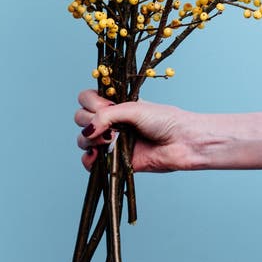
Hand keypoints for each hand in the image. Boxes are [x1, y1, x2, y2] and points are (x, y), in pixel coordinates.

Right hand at [75, 89, 198, 172]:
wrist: (182, 142)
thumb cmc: (164, 120)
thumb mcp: (133, 109)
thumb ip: (106, 115)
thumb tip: (87, 131)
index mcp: (114, 103)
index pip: (86, 98)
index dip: (90, 103)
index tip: (107, 106)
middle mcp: (110, 121)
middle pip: (80, 118)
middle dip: (89, 121)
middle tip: (112, 126)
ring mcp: (111, 141)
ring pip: (83, 139)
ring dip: (90, 140)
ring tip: (110, 141)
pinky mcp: (114, 161)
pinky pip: (90, 162)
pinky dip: (89, 160)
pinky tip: (99, 156)